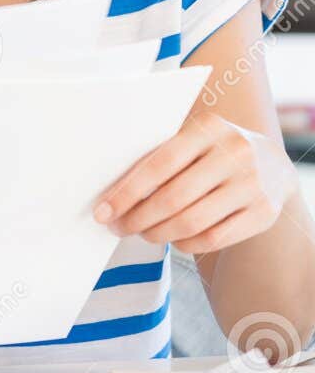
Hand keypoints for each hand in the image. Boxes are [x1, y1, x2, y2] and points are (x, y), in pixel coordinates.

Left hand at [95, 111, 297, 254]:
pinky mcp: (264, 213)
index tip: (103, 212)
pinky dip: (185, 243)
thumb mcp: (190, 141)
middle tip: (118, 227)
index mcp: (208, 128)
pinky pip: (213, 238)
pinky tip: (173, 239)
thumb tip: (110, 193)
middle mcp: (235, 153)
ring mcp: (253, 184)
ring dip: (158, 233)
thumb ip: (157, 158)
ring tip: (142, 233)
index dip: (126, 193)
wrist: (271, 164)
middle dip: (138, 218)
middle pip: (173, 198)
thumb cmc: (210, 153)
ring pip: (191, 222)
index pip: (158, 165)